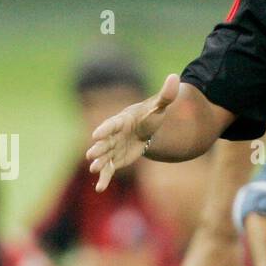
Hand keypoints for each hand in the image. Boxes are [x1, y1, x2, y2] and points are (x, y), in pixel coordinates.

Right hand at [86, 73, 180, 191]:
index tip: (96, 135)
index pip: (111, 124)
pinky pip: (109, 170)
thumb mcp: (160, 106)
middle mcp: (114, 135)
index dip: (104, 129)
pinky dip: (104, 178)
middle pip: (104, 142)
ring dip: (99, 163)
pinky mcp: (116, 159)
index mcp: (122, 121)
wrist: (145, 128)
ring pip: (104, 156)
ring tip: (93, 169)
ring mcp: (113, 148)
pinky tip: (99, 188)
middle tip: (90, 155)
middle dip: (98, 148)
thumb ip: (166, 95)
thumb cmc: (151, 115)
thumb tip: (175, 77)